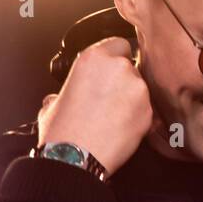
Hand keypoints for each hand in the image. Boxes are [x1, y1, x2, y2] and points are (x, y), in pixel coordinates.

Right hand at [37, 36, 151, 176]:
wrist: (75, 157)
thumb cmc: (62, 130)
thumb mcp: (52, 102)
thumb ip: (61, 92)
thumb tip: (57, 98)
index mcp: (93, 58)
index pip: (119, 44)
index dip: (115, 57)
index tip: (109, 71)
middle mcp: (119, 68)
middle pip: (131, 67)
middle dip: (123, 81)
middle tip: (108, 99)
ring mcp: (138, 88)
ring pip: (140, 88)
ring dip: (132, 98)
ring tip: (113, 117)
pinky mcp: (149, 110)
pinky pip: (147, 108)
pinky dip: (139, 115)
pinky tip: (122, 127)